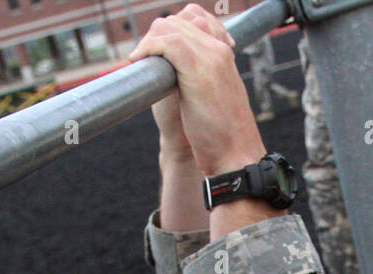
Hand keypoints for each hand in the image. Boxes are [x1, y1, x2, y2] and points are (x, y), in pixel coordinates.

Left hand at [129, 5, 264, 176]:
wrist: (234, 156)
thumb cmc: (220, 136)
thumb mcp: (208, 99)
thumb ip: (195, 79)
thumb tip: (171, 74)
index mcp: (223, 54)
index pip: (195, 18)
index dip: (171, 30)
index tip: (156, 54)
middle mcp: (219, 50)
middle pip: (180, 18)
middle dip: (156, 35)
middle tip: (144, 58)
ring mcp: (211, 57)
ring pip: (171, 27)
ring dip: (149, 41)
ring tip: (139, 60)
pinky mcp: (198, 70)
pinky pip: (168, 42)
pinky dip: (148, 47)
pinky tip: (138, 61)